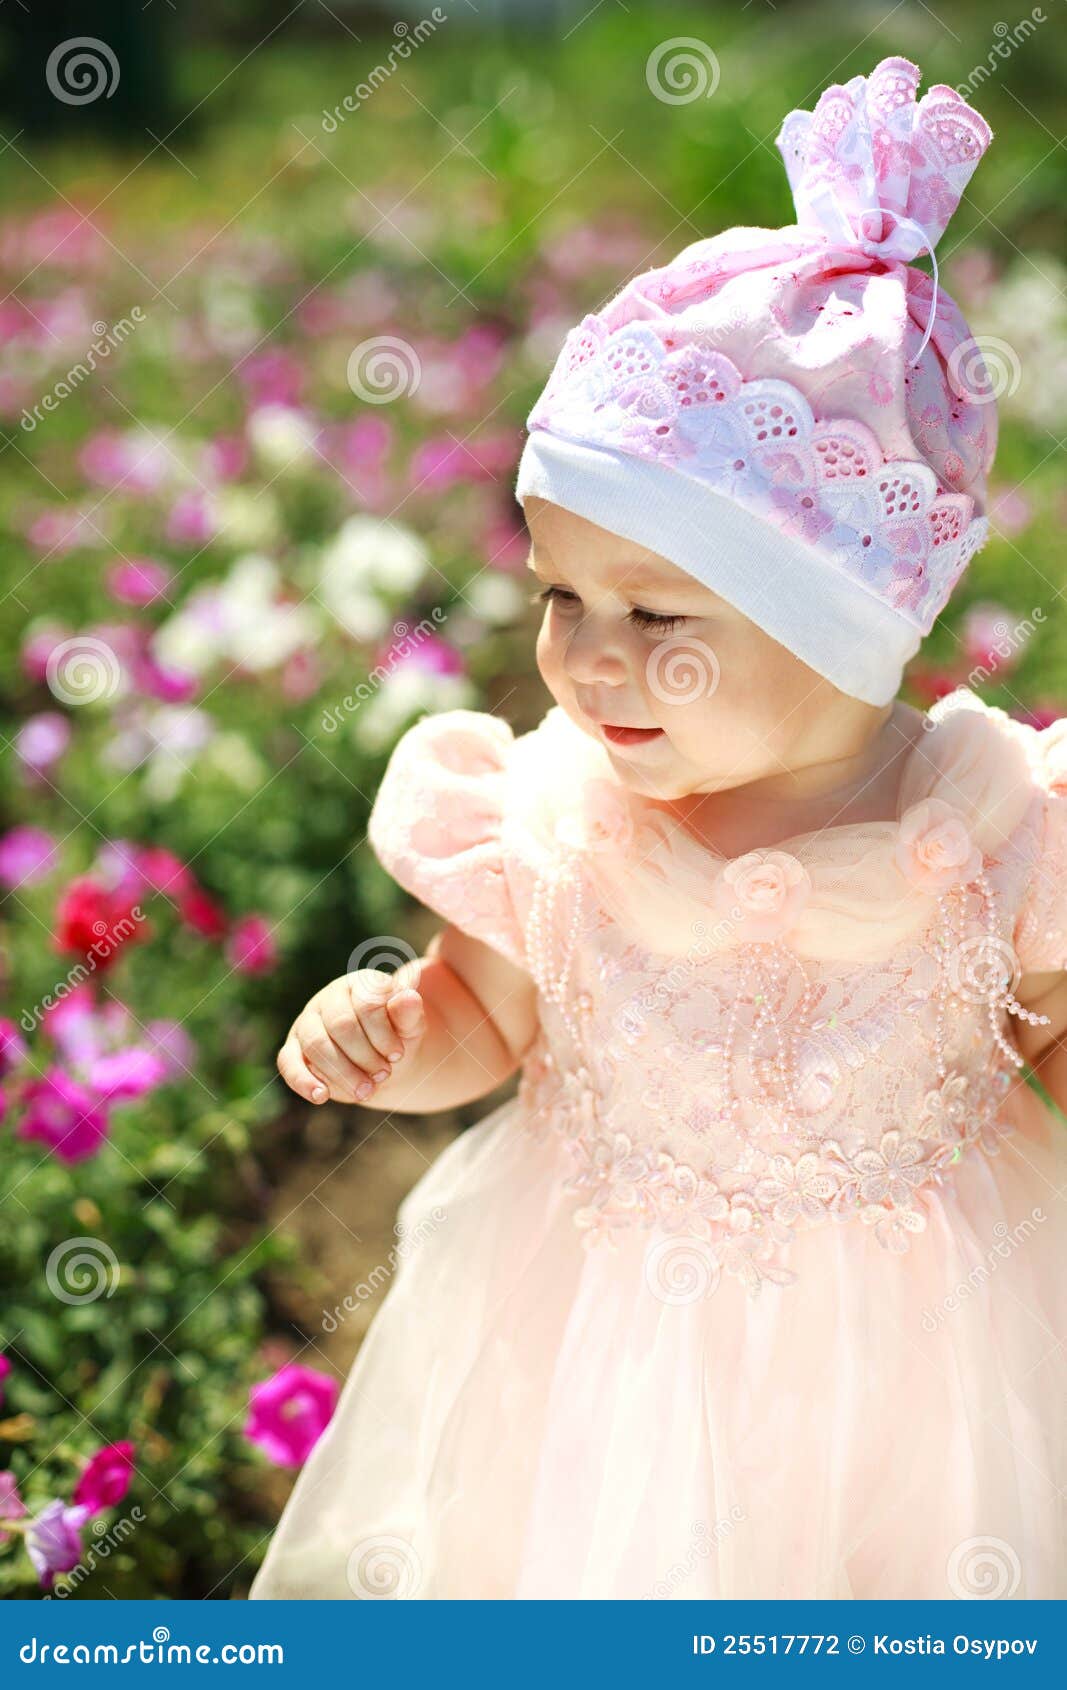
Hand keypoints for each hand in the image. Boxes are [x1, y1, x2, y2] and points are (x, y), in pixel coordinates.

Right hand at [276, 960, 425, 1104]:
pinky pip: (288, 1062)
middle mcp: (329, 997)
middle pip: (340, 1025)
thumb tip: (409, 996)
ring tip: (366, 1092)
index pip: (367, 1004)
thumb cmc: (397, 1038)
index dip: (382, 1034)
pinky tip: (321, 1096)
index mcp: (360, 984)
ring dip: (342, 1072)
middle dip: (365, 1056)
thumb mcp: (410, 1028)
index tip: (397, 1056)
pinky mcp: (293, 1047)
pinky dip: (303, 1081)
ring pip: (316, 1044)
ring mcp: (308, 1021)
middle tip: (384, 1075)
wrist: (382, 1061)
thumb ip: (408, 1014)